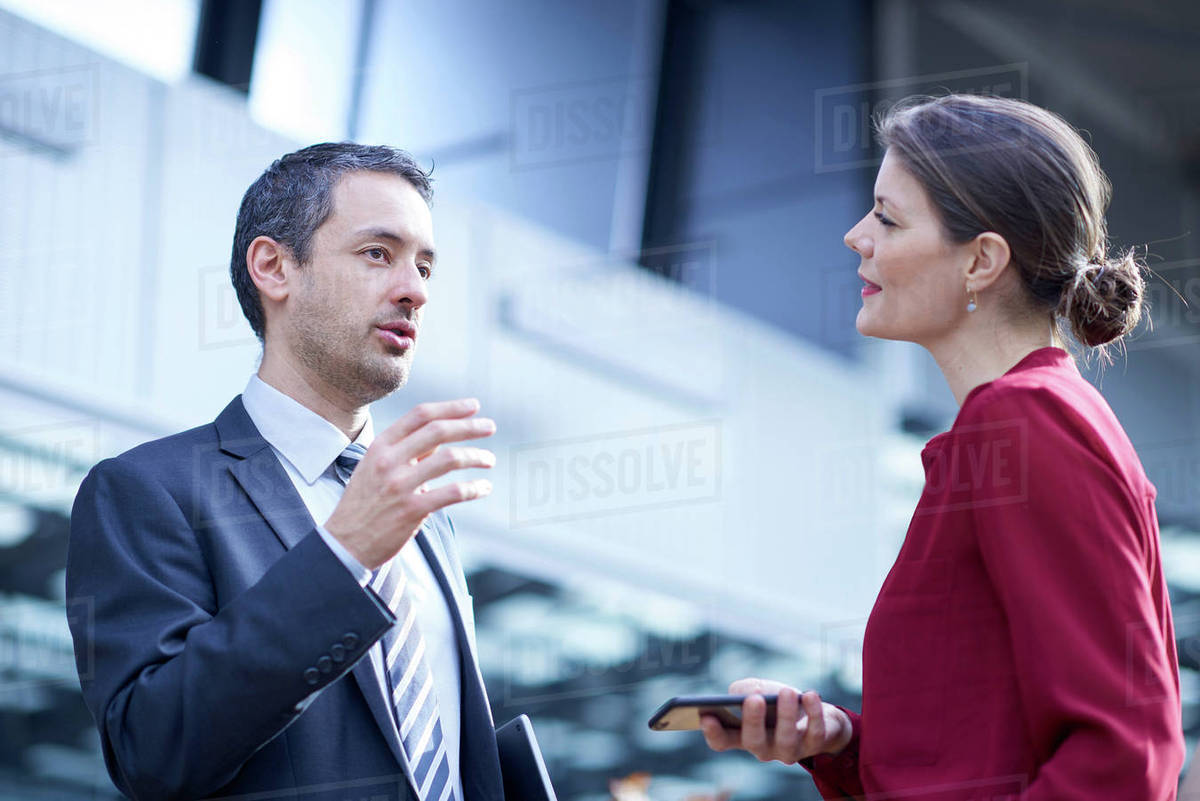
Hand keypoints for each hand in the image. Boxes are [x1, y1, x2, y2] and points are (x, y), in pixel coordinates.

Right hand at [324, 398, 495, 568]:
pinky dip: (474, 488)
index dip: (450, 408)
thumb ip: (408, 451)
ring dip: (476, 456)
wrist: (344, 543)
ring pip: (450, 459)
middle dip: (469, 427)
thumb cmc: (365, 503)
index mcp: (381, 446)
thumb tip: (442, 435)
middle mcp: (389, 461)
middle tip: (490, 427)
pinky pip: (452, 492)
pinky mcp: (412, 510)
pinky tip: (484, 488)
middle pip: (438, 431)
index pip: (420, 415)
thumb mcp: (377, 468)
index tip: (473, 406)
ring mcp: (400, 485)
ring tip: (489, 460)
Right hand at [700, 678, 852, 764]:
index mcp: (742, 735)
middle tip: (754, 699)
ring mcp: (788, 750)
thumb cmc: (777, 701)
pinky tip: (809, 695)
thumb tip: (746, 694)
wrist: (814, 712)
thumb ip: (744, 689)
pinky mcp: (813, 745)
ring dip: (785, 714)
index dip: (713, 733)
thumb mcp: (757, 690)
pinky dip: (813, 713)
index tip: (707, 716)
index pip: (722, 741)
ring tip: (787, 692)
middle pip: (753, 741)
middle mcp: (763, 747)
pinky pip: (814, 732)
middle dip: (753, 720)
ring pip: (785, 739)